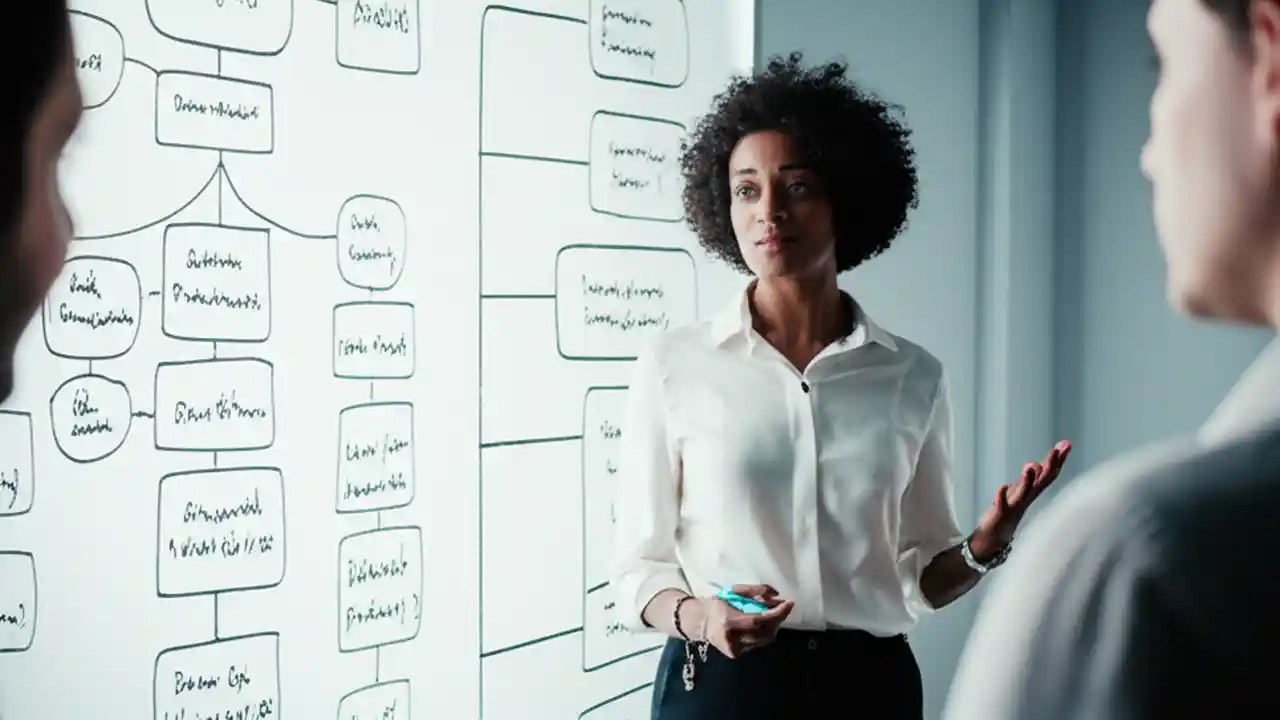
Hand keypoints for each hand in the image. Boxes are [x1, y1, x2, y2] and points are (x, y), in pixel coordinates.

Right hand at [693, 584, 793, 658]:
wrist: (699, 622)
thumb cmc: (717, 603)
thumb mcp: (734, 591)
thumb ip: (754, 590)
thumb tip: (777, 595)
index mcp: (728, 621)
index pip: (758, 620)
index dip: (776, 613)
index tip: (789, 604)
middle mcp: (731, 638)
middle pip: (764, 632)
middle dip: (778, 619)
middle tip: (782, 607)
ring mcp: (734, 649)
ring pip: (764, 640)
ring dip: (772, 626)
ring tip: (771, 614)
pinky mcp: (736, 655)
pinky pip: (757, 644)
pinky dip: (763, 633)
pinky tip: (759, 625)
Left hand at [973, 440, 1072, 555]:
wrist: (991, 544)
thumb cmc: (1005, 518)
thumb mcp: (1017, 495)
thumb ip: (1026, 481)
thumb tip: (1037, 463)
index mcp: (1030, 494)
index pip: (1047, 475)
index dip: (1057, 460)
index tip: (1067, 444)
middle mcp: (1024, 500)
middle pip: (1041, 481)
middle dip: (1051, 465)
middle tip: (1060, 449)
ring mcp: (1012, 509)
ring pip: (1023, 493)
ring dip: (1027, 480)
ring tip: (1031, 464)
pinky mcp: (998, 517)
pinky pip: (1000, 506)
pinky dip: (1001, 497)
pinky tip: (1001, 487)